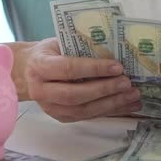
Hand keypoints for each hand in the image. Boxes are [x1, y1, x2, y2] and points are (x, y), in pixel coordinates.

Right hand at [22, 38, 142, 122]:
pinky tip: (126, 105)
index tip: (117, 66)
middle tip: (127, 83)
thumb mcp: (59, 43)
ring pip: (83, 111)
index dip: (94, 69)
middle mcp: (40, 90)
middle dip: (104, 90)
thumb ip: (80, 47)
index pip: (68, 69)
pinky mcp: (61, 117)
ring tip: (132, 96)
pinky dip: (109, 111)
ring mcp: (50, 107)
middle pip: (75, 95)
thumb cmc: (49, 53)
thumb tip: (115, 50)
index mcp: (39, 66)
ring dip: (111, 104)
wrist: (28, 71)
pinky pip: (88, 117)